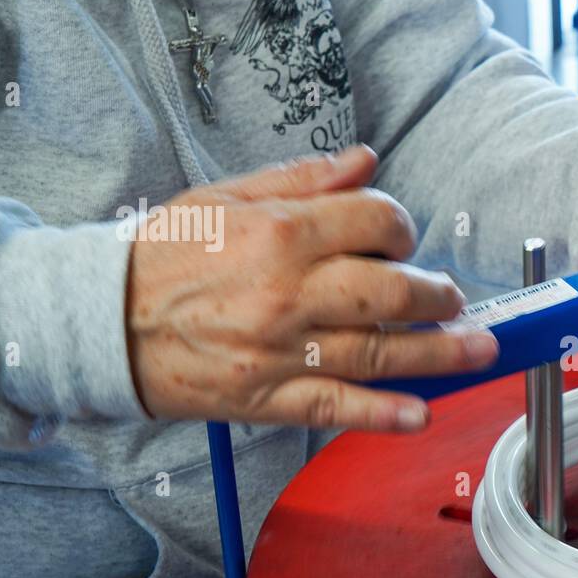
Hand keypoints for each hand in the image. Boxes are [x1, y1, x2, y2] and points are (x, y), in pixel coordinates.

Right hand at [125, 145, 497, 431]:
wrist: (99, 319)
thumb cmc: (164, 253)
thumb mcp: (226, 196)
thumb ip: (303, 181)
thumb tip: (366, 162)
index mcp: (280, 233)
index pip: (374, 223)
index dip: (401, 228)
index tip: (401, 239)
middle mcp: (288, 292)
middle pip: (391, 294)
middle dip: (437, 296)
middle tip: (453, 299)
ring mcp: (280, 351)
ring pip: (378, 354)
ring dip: (440, 355)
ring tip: (479, 350)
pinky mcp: (265, 398)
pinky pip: (334, 408)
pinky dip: (381, 415)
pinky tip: (420, 415)